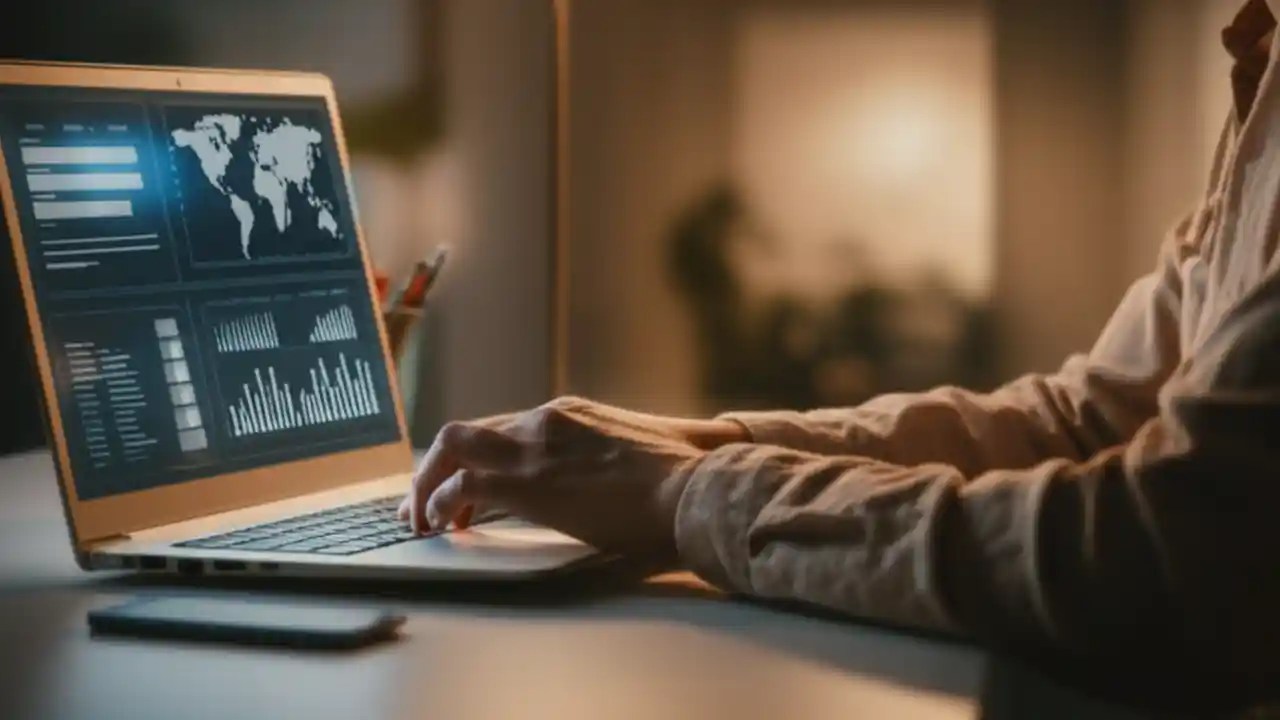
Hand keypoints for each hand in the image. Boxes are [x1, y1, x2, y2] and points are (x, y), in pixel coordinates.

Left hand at [398, 397, 747, 558]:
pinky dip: (439, 503)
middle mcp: (543, 421)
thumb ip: (628, 450)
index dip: (475, 459)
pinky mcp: (528, 482)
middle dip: (434, 468)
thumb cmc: (683, 477)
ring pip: (451, 446)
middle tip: (420, 505)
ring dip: (425, 484)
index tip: (463, 491)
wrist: (692, 490)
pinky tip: (438, 525)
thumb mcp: (647, 448)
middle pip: (466, 433)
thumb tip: (668, 449)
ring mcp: (533, 448)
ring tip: (418, 520)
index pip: (502, 429)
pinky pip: (462, 485)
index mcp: (568, 414)